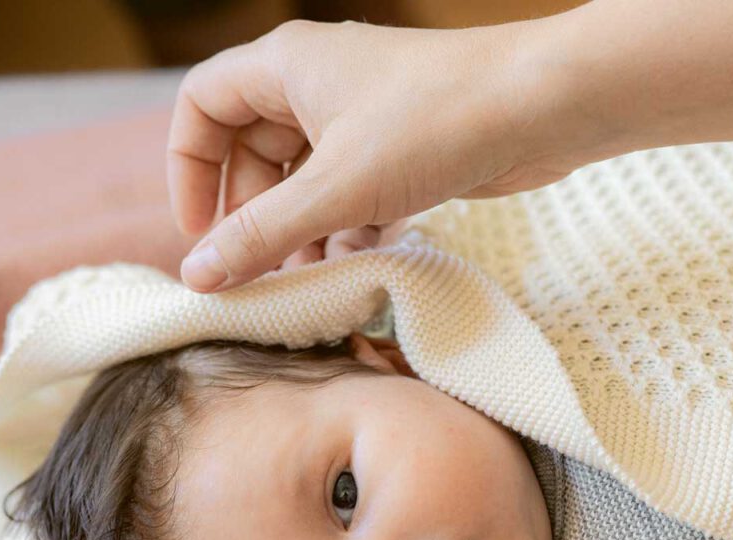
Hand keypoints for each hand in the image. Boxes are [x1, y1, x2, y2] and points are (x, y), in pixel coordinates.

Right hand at [167, 19, 608, 291]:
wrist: (543, 107)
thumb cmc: (437, 123)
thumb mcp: (338, 188)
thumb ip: (264, 234)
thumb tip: (199, 274)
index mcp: (285, 65)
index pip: (203, 107)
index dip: (189, 170)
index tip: (200, 235)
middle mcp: (318, 82)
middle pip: (254, 152)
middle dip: (257, 217)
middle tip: (263, 275)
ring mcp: (364, 114)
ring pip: (308, 179)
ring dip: (306, 233)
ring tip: (317, 282)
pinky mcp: (404, 146)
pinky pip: (355, 190)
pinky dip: (351, 228)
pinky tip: (365, 265)